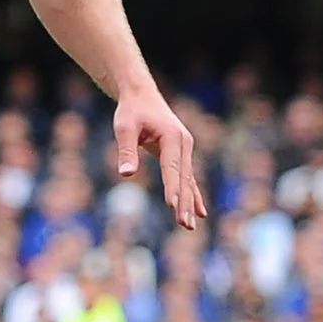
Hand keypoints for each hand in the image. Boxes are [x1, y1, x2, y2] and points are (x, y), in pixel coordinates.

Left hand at [112, 87, 205, 229]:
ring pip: (188, 180)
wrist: (141, 96)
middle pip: (184, 178)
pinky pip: (188, 177)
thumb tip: (125, 174)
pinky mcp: (182, 153)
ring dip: (189, 203)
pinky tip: (198, 212)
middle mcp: (184, 143)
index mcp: (172, 136)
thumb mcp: (124, 128)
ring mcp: (185, 149)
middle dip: (184, 202)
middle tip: (184, 225)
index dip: (172, 187)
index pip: (172, 167)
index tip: (173, 207)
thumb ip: (126, 150)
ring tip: (190, 225)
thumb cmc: (131, 111)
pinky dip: (192, 194)